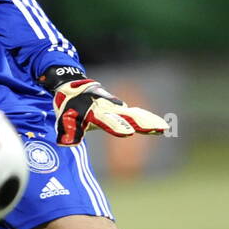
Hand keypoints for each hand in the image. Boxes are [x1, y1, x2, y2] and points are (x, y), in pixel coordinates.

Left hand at [38, 67, 168, 144]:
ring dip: (150, 121)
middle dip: (143, 123)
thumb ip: (68, 131)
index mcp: (94, 112)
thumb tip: (65, 143)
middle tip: (159, 128)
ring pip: (136, 114)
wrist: (72, 85)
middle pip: (129, 116)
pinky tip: (161, 127)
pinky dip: (149, 119)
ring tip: (165, 128)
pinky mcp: (120, 109)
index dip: (117, 126)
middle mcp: (108, 108)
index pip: (107, 120)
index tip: (128, 132)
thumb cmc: (68, 106)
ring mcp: (116, 107)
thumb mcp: (64, 119)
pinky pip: (136, 114)